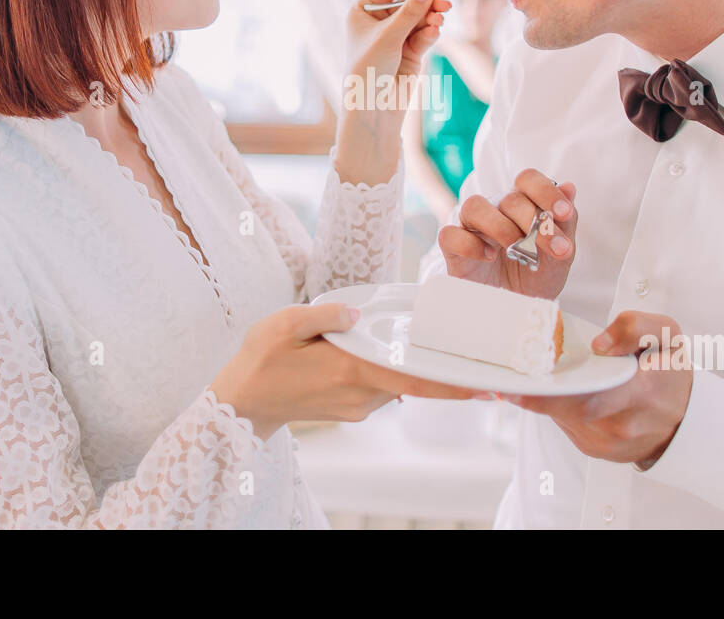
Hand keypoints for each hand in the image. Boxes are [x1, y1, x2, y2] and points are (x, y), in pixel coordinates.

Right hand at [209, 302, 474, 440]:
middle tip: (474, 358)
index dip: (449, 386)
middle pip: (412, 382)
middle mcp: (360, 395)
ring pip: (397, 384)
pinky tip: (390, 354)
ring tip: (430, 346)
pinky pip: (382, 388)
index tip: (482, 386)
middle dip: (441, 372)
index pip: (411, 381)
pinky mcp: (351, 409)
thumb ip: (325, 315)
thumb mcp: (284, 325)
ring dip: (411, 369)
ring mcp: (356, 407)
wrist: (241, 404)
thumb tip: (357, 313)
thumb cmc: (260, 360)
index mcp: (350, 371)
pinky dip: (392, 373)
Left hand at [333, 0, 451, 185]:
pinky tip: (434, 33)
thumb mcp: (387, 37)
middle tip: (444, 4)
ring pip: (420, 18)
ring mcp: (396, 36)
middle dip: (426, 3)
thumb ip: (409, 12)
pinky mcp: (411, 51)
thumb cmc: (367, 70)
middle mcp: (379, 21)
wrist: (372, 109)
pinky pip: (424, 34)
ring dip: (431, 17)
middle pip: (409, 1)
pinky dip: (430, 32)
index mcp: (363, 10)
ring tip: (439, 21)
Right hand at [437, 169, 576, 298]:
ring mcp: (473, 228)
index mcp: (523, 204)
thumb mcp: (561, 253)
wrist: (521, 308)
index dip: (546, 191)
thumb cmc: (539, 276)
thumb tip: (569, 187)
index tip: (564, 214)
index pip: (528, 179)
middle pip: (509, 198)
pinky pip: (450, 235)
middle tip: (554, 249)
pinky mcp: (454, 248)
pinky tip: (490, 258)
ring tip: (518, 250)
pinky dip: (470, 245)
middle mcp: (496, 210)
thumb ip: (565, 222)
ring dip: (501, 227)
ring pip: (474, 206)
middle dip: (535, 223)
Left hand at [501, 311, 692, 466]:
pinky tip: (559, 391)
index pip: (589, 397)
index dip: (547, 396)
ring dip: (547, 398)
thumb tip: (599, 344)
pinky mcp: (596, 450)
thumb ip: (635, 328)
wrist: (685, 418)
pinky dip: (558, 407)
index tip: (514, 389)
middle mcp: (623, 424)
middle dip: (538, 394)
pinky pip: (566, 425)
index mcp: (641, 392)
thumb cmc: (670, 372)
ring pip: (562, 416)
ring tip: (534, 379)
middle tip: (512, 378)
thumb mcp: (666, 335)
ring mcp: (608, 443)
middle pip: (567, 409)